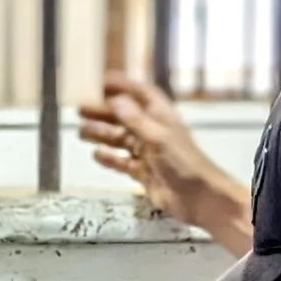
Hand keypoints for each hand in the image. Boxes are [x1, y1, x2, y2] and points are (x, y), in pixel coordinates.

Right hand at [76, 73, 252, 254]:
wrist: (199, 198)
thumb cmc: (184, 163)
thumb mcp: (158, 137)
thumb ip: (135, 120)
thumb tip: (114, 101)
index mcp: (161, 117)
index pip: (140, 94)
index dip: (123, 85)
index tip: (101, 81)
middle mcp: (153, 131)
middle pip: (125, 117)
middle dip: (104, 112)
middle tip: (81, 109)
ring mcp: (148, 153)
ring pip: (121, 139)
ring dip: (102, 134)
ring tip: (82, 131)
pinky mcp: (144, 173)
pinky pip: (123, 162)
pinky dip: (110, 158)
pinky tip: (96, 155)